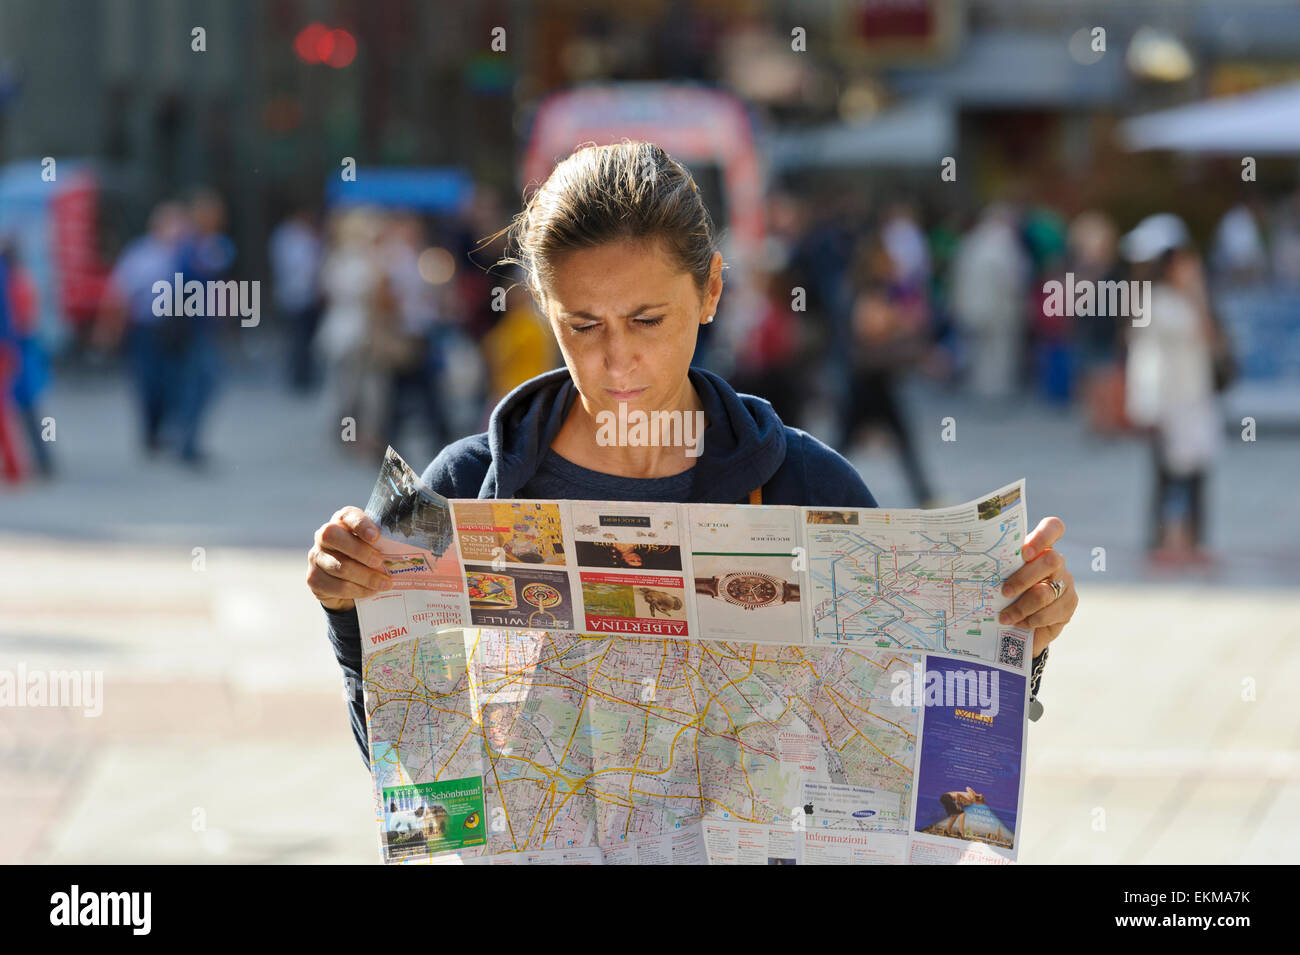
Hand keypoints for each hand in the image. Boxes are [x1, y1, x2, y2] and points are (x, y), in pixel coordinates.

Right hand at [306, 506, 392, 611]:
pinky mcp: (314, 579)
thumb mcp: (374, 545)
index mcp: (341, 521)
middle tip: (380, 562)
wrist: (342, 581)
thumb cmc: (365, 557)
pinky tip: (371, 591)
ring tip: (384, 583)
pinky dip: (357, 590)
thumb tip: (411, 551)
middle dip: (360, 551)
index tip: (376, 536)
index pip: (347, 515)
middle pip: (333, 537)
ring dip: (365, 577)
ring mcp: (316, 557)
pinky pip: (336, 586)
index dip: (360, 524)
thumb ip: (382, 544)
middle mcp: (324, 535)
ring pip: (339, 566)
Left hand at [997, 516, 1077, 657]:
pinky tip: (1019, 623)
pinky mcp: (1068, 606)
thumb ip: (997, 566)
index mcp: (1039, 548)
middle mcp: (1057, 562)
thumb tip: (969, 563)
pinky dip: (1030, 620)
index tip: (1024, 552)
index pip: (1053, 528)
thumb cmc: (1005, 592)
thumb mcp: (1000, 576)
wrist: (1020, 624)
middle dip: (1024, 578)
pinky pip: (1049, 612)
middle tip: (1004, 592)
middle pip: (1050, 560)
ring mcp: (1066, 583)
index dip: (1043, 536)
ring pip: (1046, 592)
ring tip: (1004, 617)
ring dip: (1021, 606)